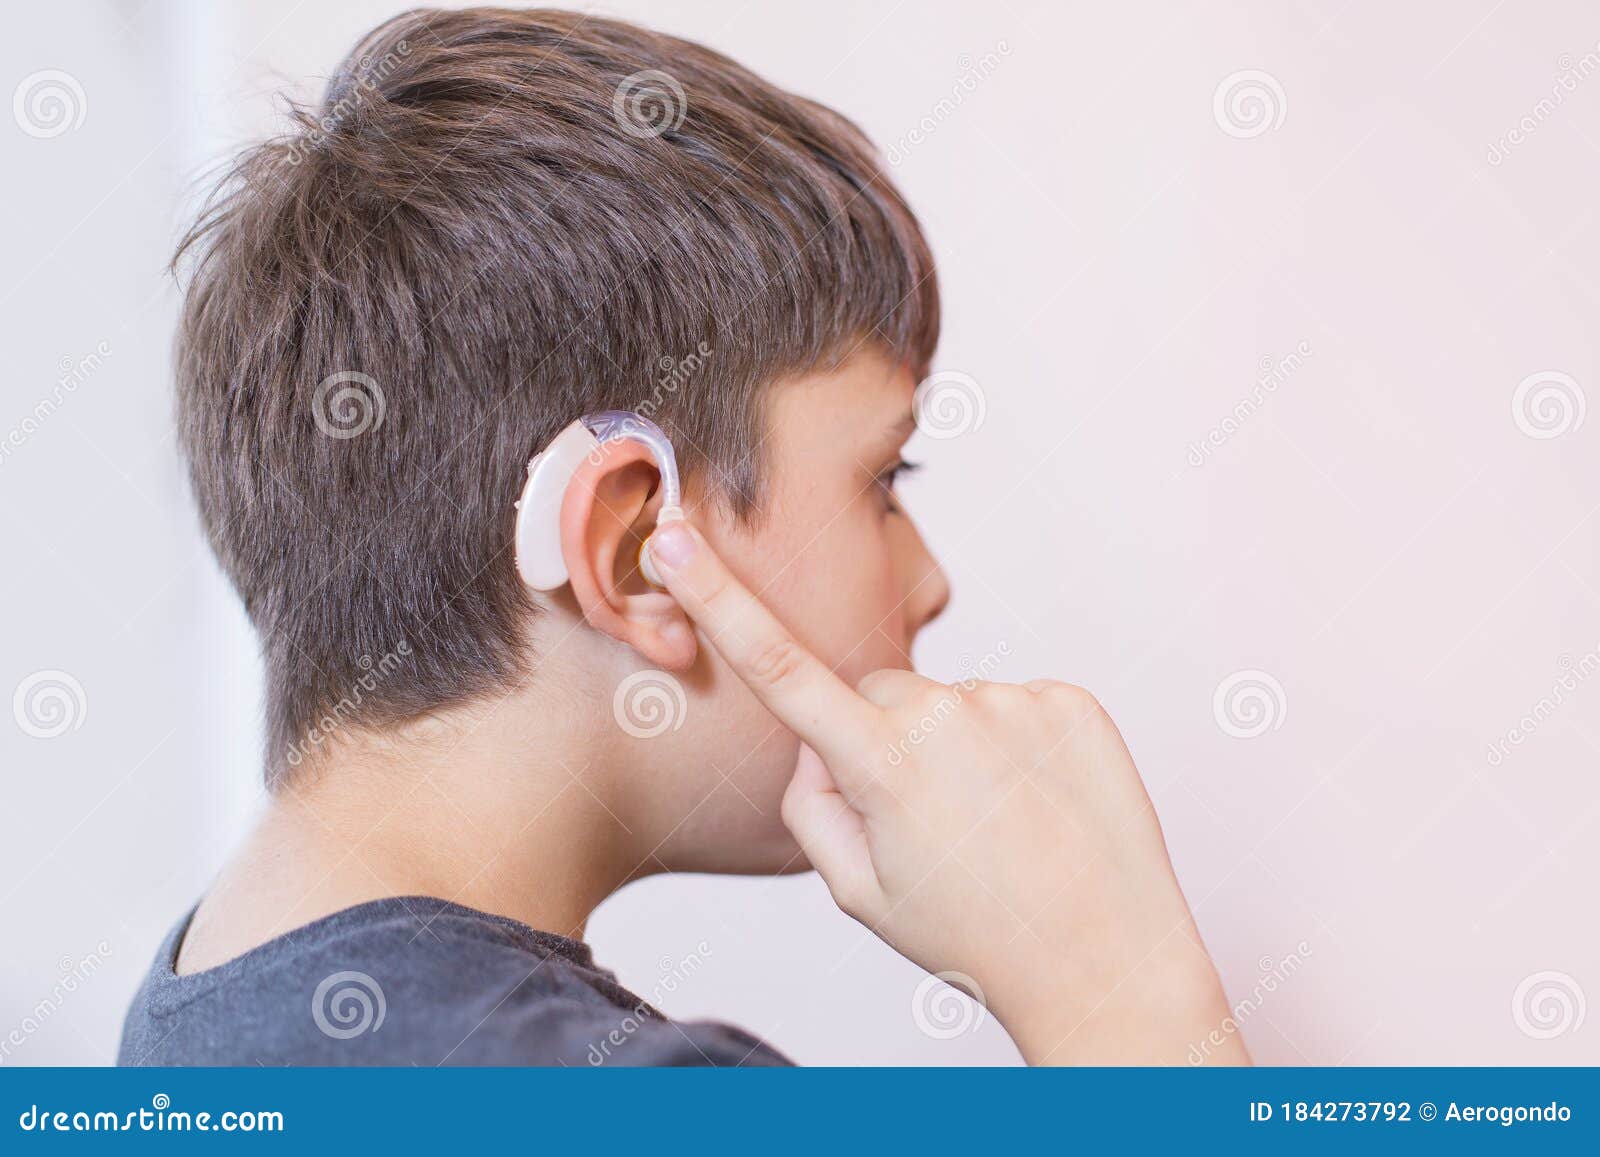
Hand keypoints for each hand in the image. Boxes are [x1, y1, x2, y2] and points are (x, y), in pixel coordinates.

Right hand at [646, 521, 1247, 1065]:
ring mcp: (1016, 702)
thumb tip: (817, 745)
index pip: (778, 666)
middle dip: (883, 741)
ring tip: (996, 826)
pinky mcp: (1072, 701)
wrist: (1106, 966)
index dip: (716, 598)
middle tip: (931, 824)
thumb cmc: (975, 939)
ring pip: (950, 703)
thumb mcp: (860, 894)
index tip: (672, 539)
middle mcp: (947, 716)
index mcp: (883, 767)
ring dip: (958, 748)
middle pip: (878, 696)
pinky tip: (1037, 805)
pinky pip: (1012, 704)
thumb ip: (811, 806)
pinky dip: (1015, 745)